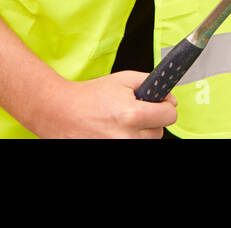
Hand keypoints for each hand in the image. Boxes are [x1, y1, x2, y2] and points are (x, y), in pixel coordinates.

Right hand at [26, 71, 176, 137]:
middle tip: (132, 112)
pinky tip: (115, 132)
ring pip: (147, 142)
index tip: (158, 104)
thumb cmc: (91, 95)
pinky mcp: (111, 152)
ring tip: (121, 123)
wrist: (60, 112)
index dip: (165, 106)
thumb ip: (151, 84)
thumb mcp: (123, 79)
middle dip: (150, 121)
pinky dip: (128, 139)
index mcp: (132, 114)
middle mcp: (127, 137)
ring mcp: (118, 148)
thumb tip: (170, 99)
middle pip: (159, 132)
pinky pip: (133, 146)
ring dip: (140, 133)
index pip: (170, 115)